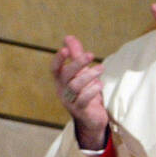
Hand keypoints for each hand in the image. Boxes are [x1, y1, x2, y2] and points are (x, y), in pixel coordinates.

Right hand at [52, 35, 109, 150]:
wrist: (91, 119)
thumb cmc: (85, 92)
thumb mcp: (80, 73)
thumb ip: (75, 55)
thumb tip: (68, 37)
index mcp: (61, 81)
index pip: (55, 69)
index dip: (58, 59)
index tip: (65, 49)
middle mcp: (63, 91)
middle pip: (66, 76)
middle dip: (78, 63)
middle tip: (91, 54)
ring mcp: (70, 102)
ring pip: (75, 87)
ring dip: (89, 75)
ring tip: (101, 68)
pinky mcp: (80, 111)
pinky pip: (83, 100)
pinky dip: (92, 90)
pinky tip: (100, 84)